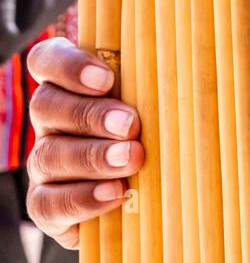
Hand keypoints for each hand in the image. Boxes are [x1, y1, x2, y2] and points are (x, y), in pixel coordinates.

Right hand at [25, 37, 142, 248]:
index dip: (67, 66)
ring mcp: (44, 162)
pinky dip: (81, 198)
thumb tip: (193, 58)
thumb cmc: (160, 126)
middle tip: (131, 124)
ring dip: (91, 156)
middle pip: (45, 105)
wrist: (149, 196)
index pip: (46, 60)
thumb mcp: (158, 97)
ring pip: (48, 154)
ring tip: (131, 159)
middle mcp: (50, 119)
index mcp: (68, 82)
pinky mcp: (47, 204)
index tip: (106, 79)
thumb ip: (160, 76)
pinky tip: (114, 192)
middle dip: (90, 114)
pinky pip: (47, 203)